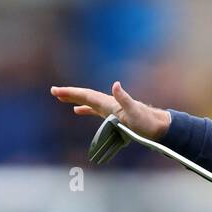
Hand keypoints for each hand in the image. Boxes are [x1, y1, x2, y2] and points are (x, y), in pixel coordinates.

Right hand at [49, 80, 170, 139]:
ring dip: (74, 99)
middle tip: (53, 91)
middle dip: (69, 93)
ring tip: (61, 98)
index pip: (87, 96)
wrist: (158, 127)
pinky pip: (94, 110)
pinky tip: (78, 111)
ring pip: (88, 102)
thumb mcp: (135, 111)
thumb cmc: (147, 122)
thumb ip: (125, 98)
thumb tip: (115, 85)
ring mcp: (110, 109)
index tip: (57, 91)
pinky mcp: (113, 116)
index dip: (72, 93)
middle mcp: (109, 104)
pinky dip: (85, 109)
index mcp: (110, 103)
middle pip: (85, 96)